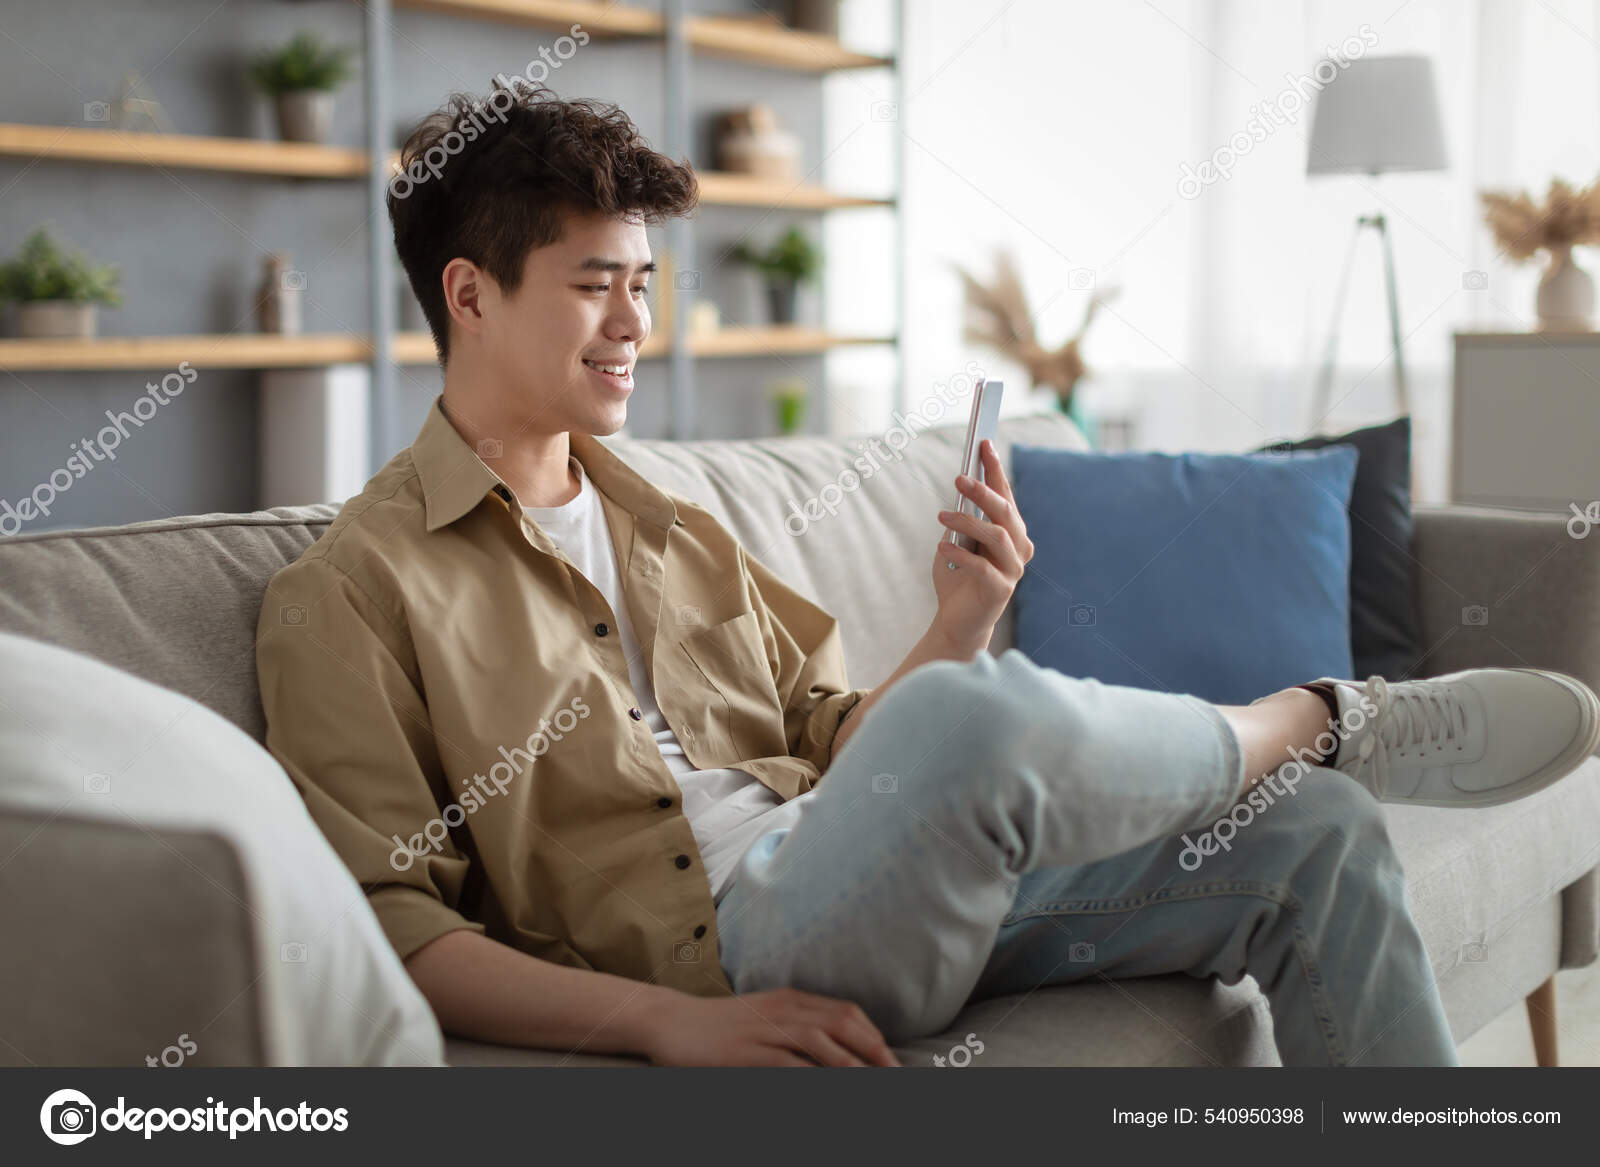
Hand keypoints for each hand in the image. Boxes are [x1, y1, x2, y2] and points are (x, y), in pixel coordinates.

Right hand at [641, 987, 900, 1066]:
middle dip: (874, 1050)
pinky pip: (789, 1065)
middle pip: (842, 1023)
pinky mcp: (747, 1051)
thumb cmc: (718, 1026)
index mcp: (790, 999)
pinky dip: (814, 1078)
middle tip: (896, 1075)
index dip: (873, 1036)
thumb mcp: (763, 1017)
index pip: (846, 1012)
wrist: (671, 1022)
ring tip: (873, 1083)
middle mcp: (783, 1009)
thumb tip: (833, 1050)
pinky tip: (829, 1089)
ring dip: (852, 1064)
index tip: (891, 1060)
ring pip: (821, 1042)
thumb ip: (795, 1027)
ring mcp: (765, 1028)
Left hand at [930, 439, 1033, 654]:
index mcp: (1012, 532)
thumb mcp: (958, 542)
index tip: (983, 443)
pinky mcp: (1001, 590)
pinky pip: (982, 566)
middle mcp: (1019, 548)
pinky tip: (943, 547)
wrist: (957, 621)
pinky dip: (960, 554)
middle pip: (1006, 512)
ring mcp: (1013, 570)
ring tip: (942, 516)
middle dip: (984, 491)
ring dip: (968, 522)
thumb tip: (961, 489)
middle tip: (959, 478)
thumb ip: (963, 520)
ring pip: (998, 536)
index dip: (996, 468)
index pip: (1006, 495)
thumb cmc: (957, 578)